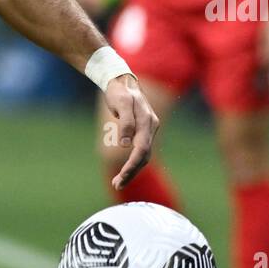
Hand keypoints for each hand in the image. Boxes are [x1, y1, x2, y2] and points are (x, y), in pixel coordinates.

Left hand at [104, 75, 158, 190]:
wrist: (123, 82)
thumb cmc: (120, 92)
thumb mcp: (121, 103)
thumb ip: (125, 122)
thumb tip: (125, 144)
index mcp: (147, 121)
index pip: (142, 149)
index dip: (132, 164)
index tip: (121, 176)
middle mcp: (151, 127)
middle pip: (144, 156)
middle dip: (131, 172)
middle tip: (116, 185)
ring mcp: (148, 129)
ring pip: (143, 155)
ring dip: (132, 170)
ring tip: (117, 183)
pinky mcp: (143, 131)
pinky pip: (140, 151)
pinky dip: (133, 162)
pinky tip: (123, 172)